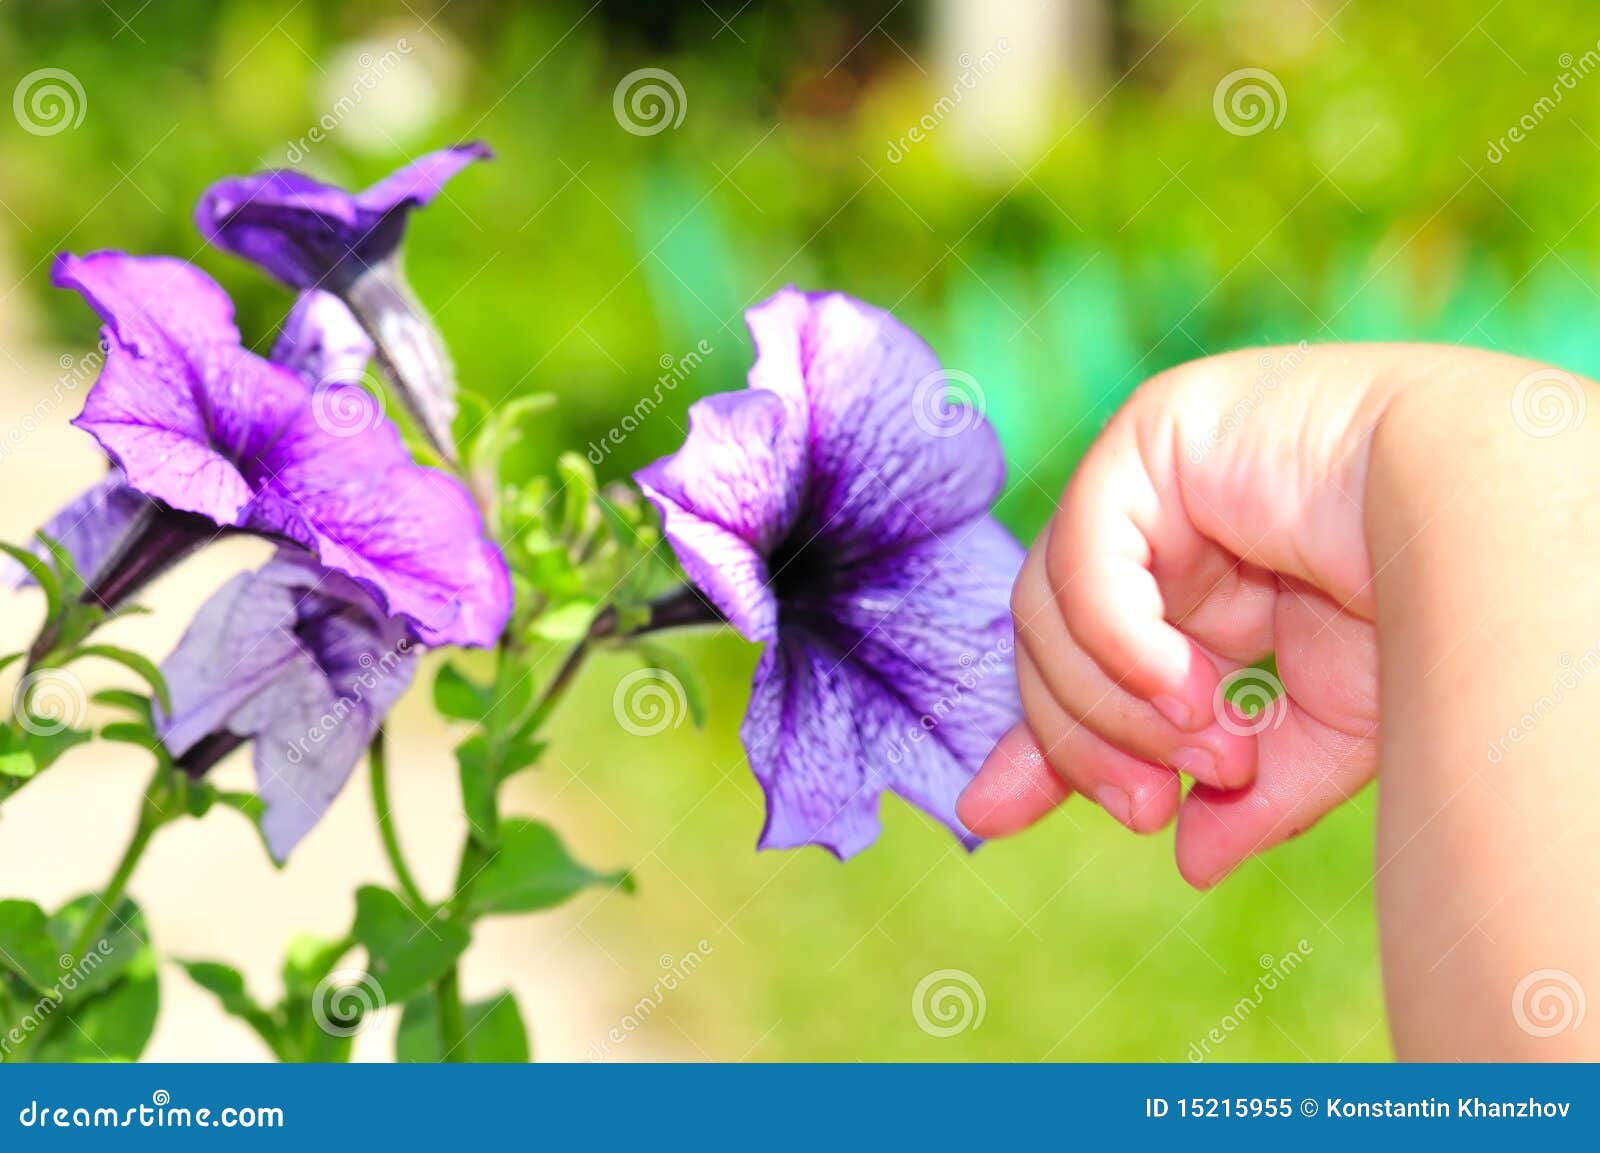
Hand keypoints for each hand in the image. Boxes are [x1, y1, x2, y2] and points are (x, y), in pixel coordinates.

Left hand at [960, 344, 1441, 885]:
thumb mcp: (1322, 730)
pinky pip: (1085, 559)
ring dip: (1118, 708)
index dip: (1039, 739)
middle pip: (1047, 646)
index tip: (991, 814)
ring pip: (1051, 612)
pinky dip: (1118, 642)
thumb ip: (1243, 791)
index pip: (1073, 665)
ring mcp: (1146, 475)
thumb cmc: (1427, 610)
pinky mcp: (1149, 437)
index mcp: (1189, 584)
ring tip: (1213, 753)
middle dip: (1085, 745)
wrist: (1492, 519)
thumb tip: (1188, 862)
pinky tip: (1183, 690)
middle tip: (1148, 814)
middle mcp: (1155, 527)